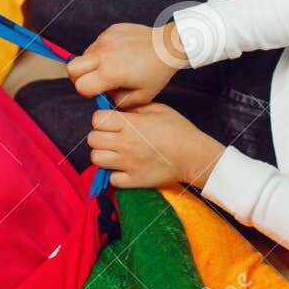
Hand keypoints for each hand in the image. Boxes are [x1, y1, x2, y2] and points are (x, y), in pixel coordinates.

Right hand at [66, 21, 185, 108]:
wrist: (169, 46)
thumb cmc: (157, 72)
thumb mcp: (142, 96)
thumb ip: (118, 102)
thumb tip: (104, 97)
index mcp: (111, 72)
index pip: (81, 86)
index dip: (88, 93)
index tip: (101, 92)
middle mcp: (104, 54)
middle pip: (72, 68)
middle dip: (79, 78)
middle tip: (95, 80)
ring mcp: (106, 40)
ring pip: (83, 55)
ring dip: (92, 64)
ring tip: (112, 66)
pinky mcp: (110, 31)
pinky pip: (96, 44)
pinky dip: (102, 52)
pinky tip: (120, 54)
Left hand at [87, 103, 224, 188]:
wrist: (195, 156)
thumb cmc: (179, 130)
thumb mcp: (158, 109)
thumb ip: (135, 108)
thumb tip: (119, 109)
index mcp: (130, 124)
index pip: (97, 119)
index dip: (102, 119)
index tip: (111, 122)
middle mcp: (125, 144)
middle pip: (92, 139)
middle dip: (100, 136)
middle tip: (112, 138)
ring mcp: (128, 164)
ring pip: (96, 159)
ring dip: (103, 155)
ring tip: (115, 153)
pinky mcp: (134, 180)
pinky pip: (111, 178)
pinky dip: (115, 174)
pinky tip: (125, 168)